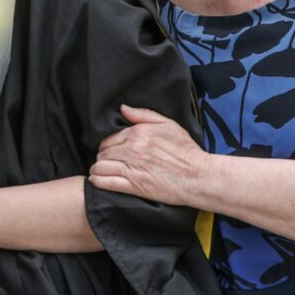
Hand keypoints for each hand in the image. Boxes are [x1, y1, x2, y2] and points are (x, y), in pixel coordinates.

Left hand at [90, 104, 205, 207]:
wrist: (198, 176)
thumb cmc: (186, 150)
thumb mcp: (168, 125)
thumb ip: (143, 115)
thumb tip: (123, 108)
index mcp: (138, 133)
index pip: (109, 138)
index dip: (107, 145)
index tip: (110, 149)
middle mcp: (133, 149)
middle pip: (103, 152)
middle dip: (102, 156)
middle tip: (105, 161)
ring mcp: (133, 168)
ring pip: (101, 167)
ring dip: (97, 169)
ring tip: (98, 171)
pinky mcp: (135, 186)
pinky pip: (108, 182)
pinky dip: (98, 181)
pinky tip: (96, 180)